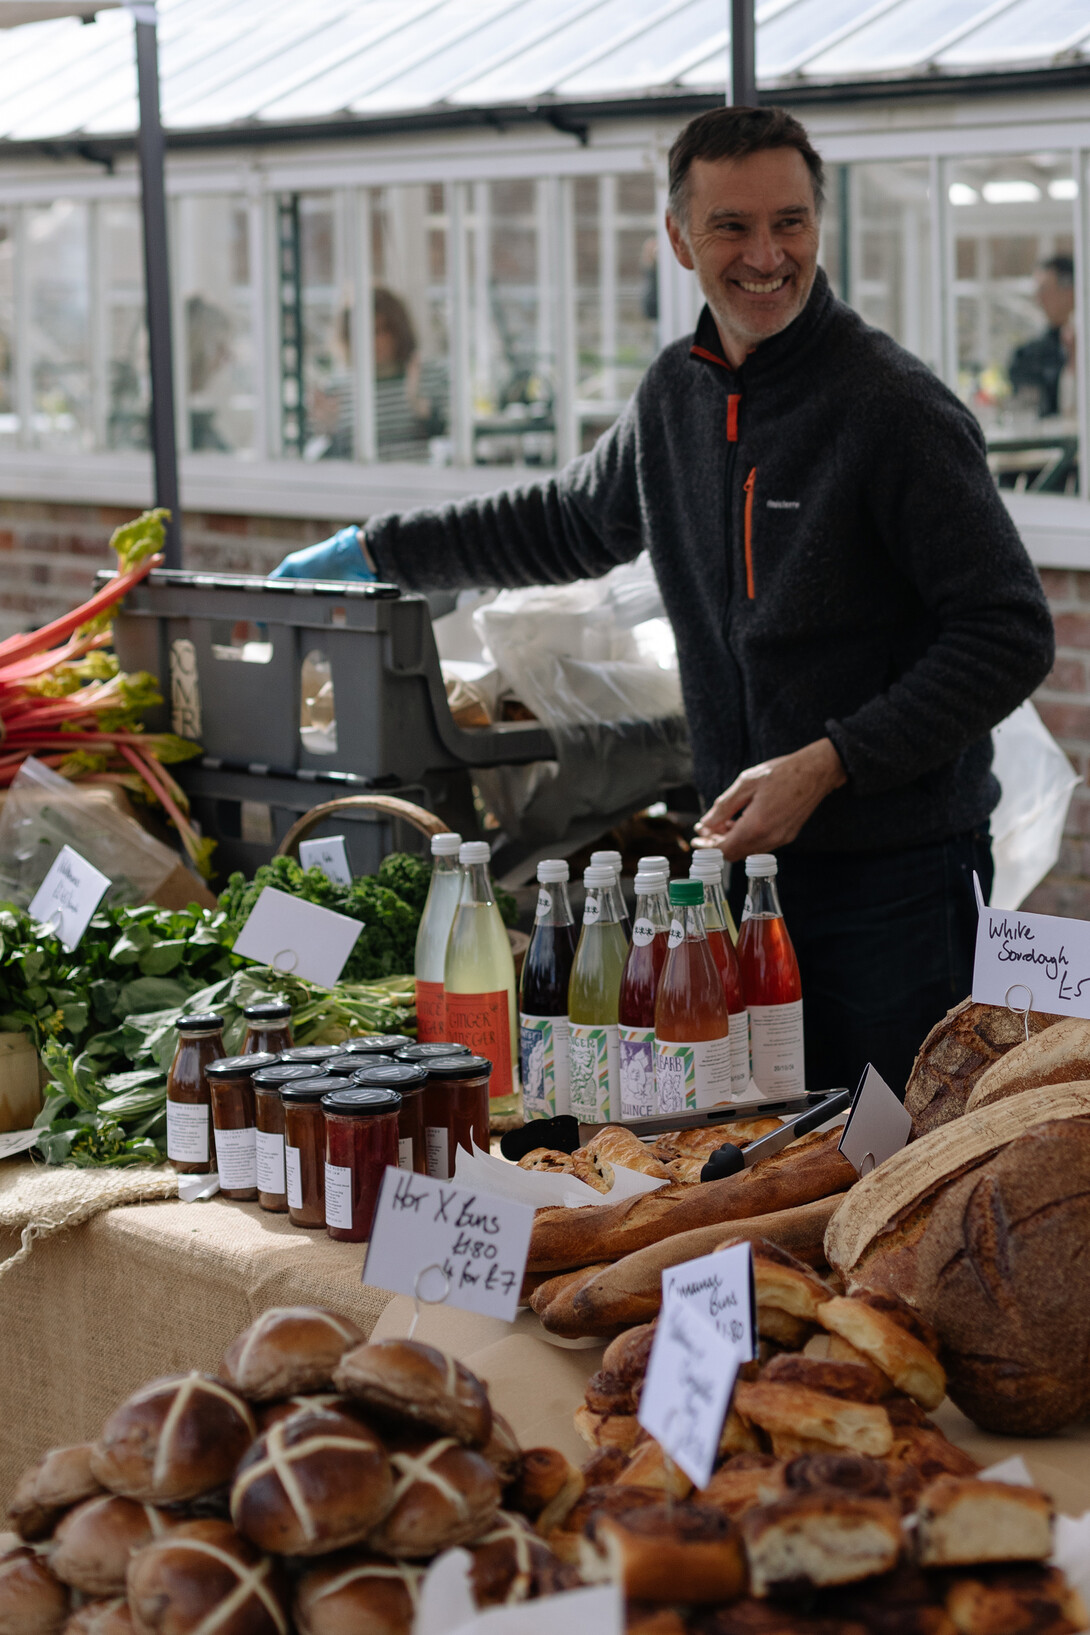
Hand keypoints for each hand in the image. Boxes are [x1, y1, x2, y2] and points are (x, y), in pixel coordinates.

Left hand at [693, 738, 845, 861]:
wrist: (816, 772)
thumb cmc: (781, 773)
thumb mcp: (745, 784)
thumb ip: (723, 807)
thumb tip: (705, 824)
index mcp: (756, 826)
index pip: (725, 849)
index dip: (708, 846)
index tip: (697, 837)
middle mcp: (769, 838)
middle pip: (735, 854)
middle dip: (717, 845)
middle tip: (705, 831)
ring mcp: (780, 839)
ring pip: (747, 850)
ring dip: (731, 841)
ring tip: (721, 824)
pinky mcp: (787, 836)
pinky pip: (760, 845)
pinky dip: (745, 838)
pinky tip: (739, 823)